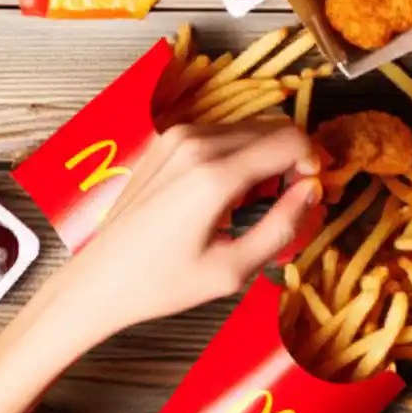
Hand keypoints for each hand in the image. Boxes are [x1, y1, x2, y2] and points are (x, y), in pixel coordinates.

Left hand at [56, 121, 320, 337]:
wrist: (98, 280)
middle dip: (293, 158)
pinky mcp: (165, 140)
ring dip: (267, 156)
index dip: (313, 162)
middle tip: (291, 200)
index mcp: (215, 176)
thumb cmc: (163, 284)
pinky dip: (240, 154)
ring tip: (258, 202)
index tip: (312, 191)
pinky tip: (230, 193)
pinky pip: (223, 133)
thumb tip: (313, 190)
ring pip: (250, 129)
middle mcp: (197, 143)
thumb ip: (283, 226)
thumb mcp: (233, 269)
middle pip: (274, 128)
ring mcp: (177, 136)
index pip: (291, 139)